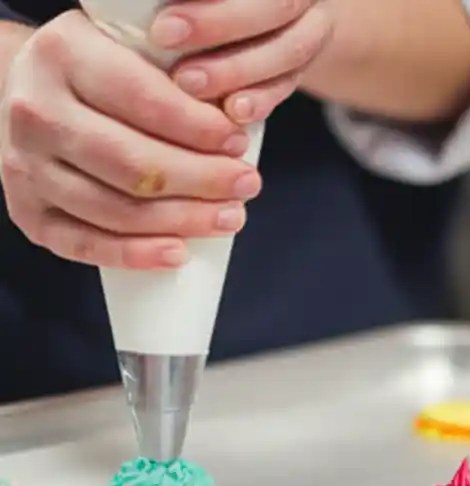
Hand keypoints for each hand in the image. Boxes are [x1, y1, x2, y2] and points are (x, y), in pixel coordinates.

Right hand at [0, 12, 260, 269]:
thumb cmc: (97, 73)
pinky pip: (82, 243)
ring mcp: (26, 166)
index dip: (199, 128)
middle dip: (202, 179)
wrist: (25, 92)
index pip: (143, 99)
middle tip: (246, 184)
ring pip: (114, 208)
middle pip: (133, 163)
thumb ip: (176, 77)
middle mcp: (38, 113)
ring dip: (182, 220)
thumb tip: (237, 124)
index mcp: (65, 56)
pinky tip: (178, 253)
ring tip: (230, 217)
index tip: (238, 142)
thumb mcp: (132, 49)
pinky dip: (134, 254)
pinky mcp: (28, 212)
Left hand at [155, 0, 333, 123]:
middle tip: (163, 35)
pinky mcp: (303, 68)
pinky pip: (289, 85)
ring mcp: (312, 29)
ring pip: (291, 50)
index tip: (164, 13)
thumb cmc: (197, 1)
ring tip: (187, 82)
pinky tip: (233, 110)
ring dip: (236, 68)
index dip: (216, 1)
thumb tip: (130, 1)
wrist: (249, 17)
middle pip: (277, 3)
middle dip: (219, 21)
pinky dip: (260, 99)